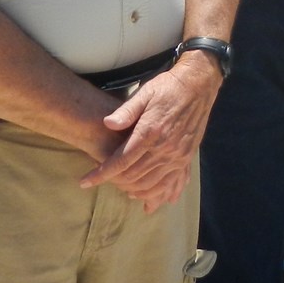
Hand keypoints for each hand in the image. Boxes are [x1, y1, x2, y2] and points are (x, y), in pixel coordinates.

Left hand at [80, 55, 220, 208]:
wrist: (199, 85)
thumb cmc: (167, 87)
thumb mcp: (145, 92)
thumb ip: (126, 110)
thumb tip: (107, 123)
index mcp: (150, 131)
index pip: (121, 161)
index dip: (101, 174)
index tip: (85, 182)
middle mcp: (164, 147)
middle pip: (133, 176)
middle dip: (114, 181)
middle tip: (102, 179)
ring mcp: (177, 155)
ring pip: (151, 184)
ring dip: (133, 190)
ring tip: (120, 188)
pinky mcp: (186, 157)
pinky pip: (170, 183)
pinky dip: (156, 193)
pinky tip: (146, 197)